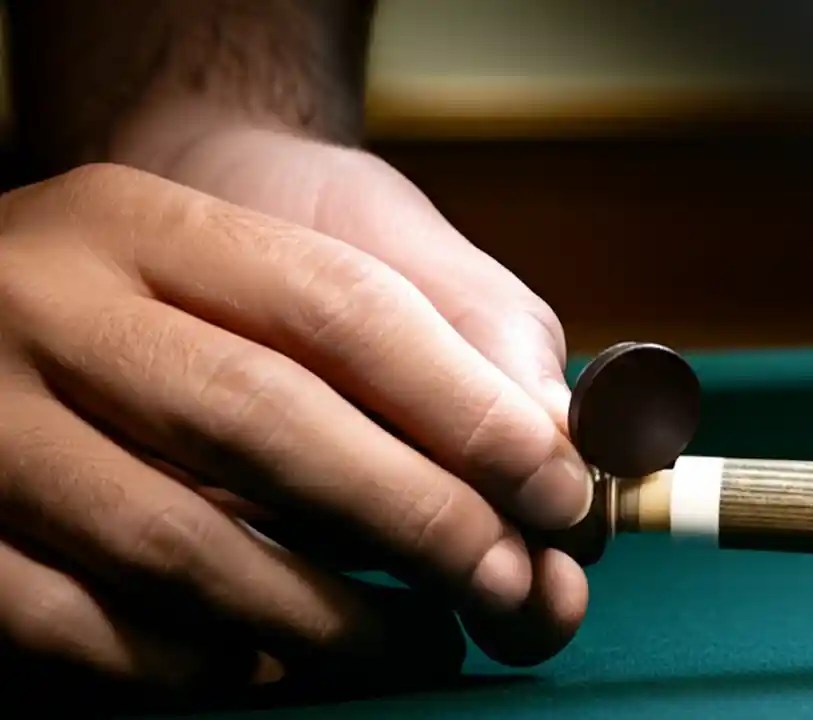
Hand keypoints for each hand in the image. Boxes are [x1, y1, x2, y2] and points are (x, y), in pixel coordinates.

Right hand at [0, 163, 589, 697]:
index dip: (462, 408)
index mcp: (142, 220)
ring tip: (427, 641)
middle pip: (257, 420)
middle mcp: (43, 308)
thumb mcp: (303, 234)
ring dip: (326, 615)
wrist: (3, 280)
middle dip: (413, 517)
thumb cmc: (200, 267)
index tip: (557, 490)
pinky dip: (196, 663)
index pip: (337, 305)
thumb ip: (442, 321)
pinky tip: (280, 665)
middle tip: (512, 584)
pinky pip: (74, 628)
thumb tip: (555, 449)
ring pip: (172, 541)